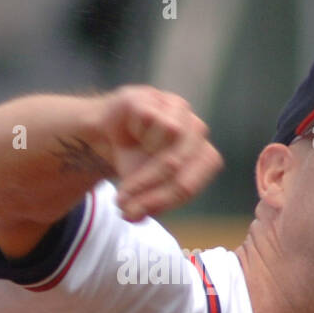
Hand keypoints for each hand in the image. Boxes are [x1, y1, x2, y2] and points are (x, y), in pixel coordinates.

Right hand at [98, 85, 223, 220]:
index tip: (138, 212)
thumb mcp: (143, 188)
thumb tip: (133, 215)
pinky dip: (136, 133)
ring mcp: (177, 109)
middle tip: (124, 203)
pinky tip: (130, 136)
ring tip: (125, 171)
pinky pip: (150, 119)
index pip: (193, 181)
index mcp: (202, 155)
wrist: (111, 129)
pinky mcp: (155, 97)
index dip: (165, 200)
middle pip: (178, 164)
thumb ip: (144, 204)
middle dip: (148, 187)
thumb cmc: (136, 159)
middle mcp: (195, 130)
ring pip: (170, 137)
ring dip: (142, 161)